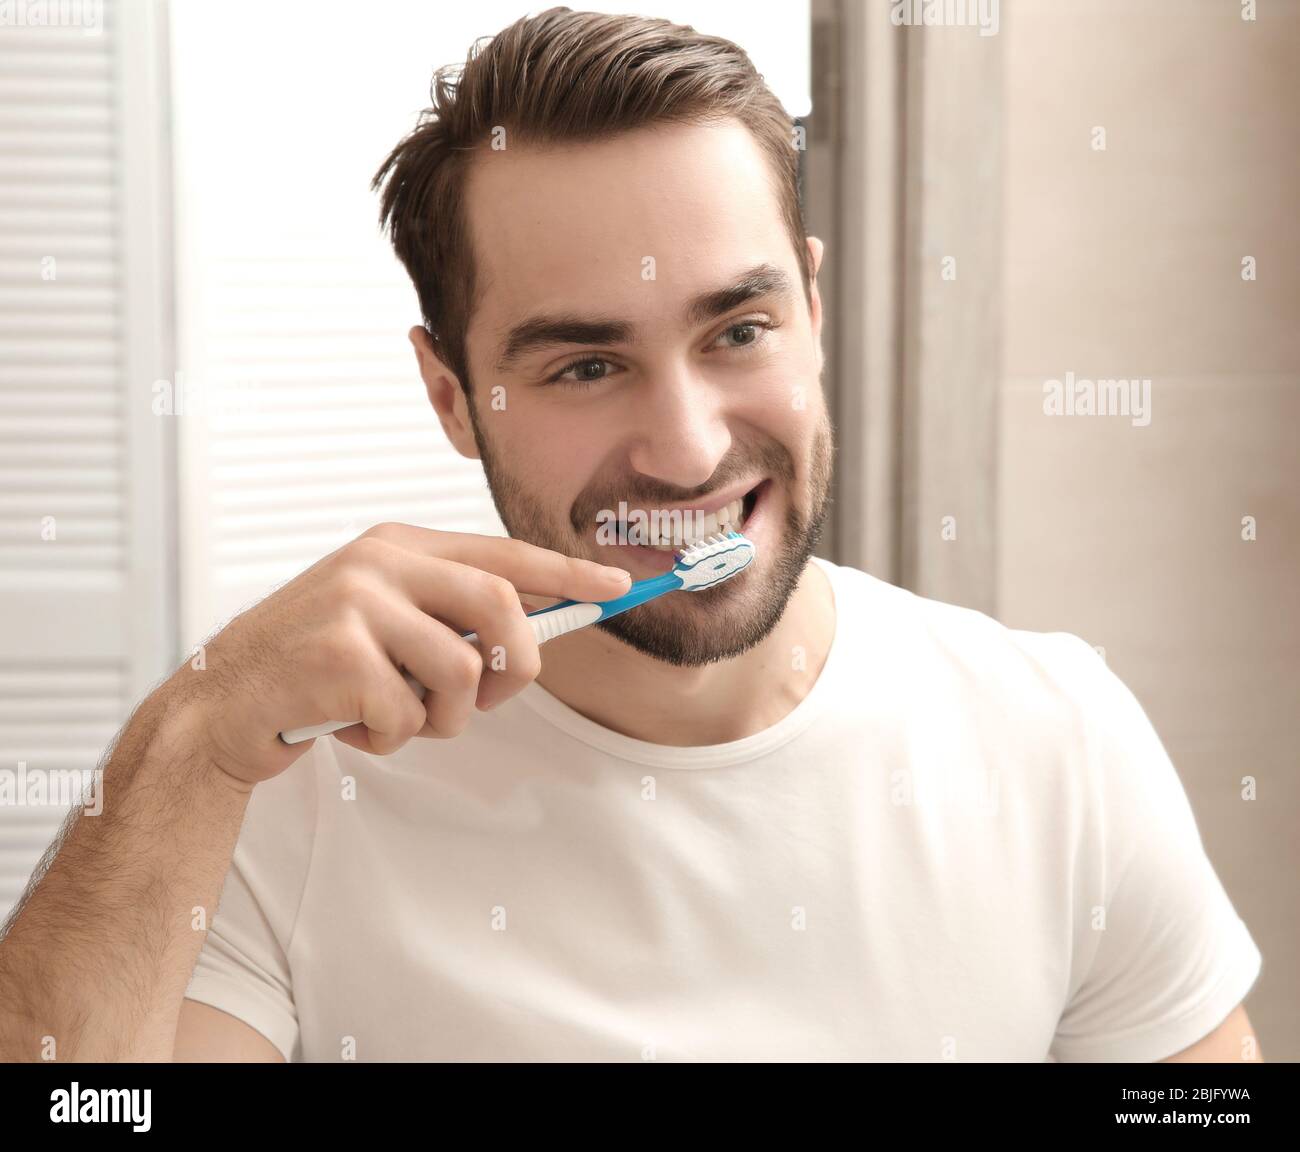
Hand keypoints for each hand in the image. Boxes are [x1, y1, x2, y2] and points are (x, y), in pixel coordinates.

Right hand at [166, 523, 630, 785]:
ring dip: (441, 718)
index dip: (565, 571)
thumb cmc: (313, 668)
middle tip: (489, 699)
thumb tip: (528, 638)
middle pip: (501, 605)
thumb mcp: (378, 618)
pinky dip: (390, 739)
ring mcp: (357, 603)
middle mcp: (381, 562)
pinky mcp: (337, 654)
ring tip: (392, 716)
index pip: (502, 552)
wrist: (219, 703)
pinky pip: (410, 715)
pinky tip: (348, 727)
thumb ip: (442, 617)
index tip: (616, 587)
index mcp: (399, 546)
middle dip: (514, 666)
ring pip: (462, 672)